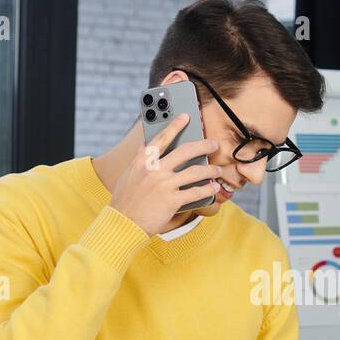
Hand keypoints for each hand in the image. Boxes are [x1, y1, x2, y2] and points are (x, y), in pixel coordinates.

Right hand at [109, 113, 222, 235]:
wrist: (123, 223)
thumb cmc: (125, 199)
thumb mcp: (129, 174)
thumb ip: (138, 158)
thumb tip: (144, 143)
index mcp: (143, 161)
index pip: (161, 138)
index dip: (175, 125)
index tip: (186, 116)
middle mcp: (154, 170)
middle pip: (185, 151)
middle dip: (203, 145)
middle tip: (213, 144)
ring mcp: (164, 185)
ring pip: (195, 172)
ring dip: (210, 170)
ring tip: (216, 170)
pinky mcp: (172, 200)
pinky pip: (195, 192)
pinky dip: (207, 189)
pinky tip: (213, 188)